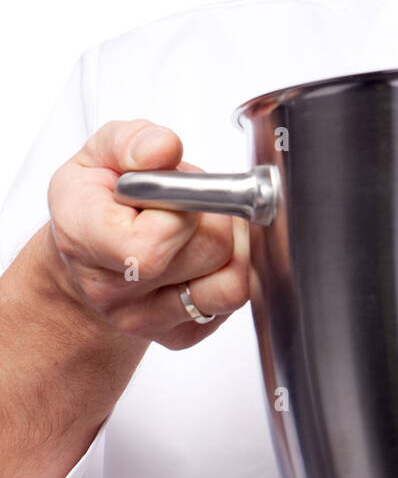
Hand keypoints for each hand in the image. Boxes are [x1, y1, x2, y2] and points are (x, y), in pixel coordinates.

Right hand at [47, 119, 249, 349]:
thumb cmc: (97, 201)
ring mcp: (144, 321)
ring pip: (230, 281)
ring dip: (232, 244)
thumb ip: (131, 142)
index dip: (182, 209)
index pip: (153, 245)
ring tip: (202, 225)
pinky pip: (232, 301)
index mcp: (84, 238)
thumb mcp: (100, 153)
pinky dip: (232, 271)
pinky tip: (203, 254)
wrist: (86, 257)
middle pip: (208, 252)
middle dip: (215, 214)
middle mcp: (110, 291)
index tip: (173, 189)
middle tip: (191, 202)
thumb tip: (164, 149)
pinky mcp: (179, 336)